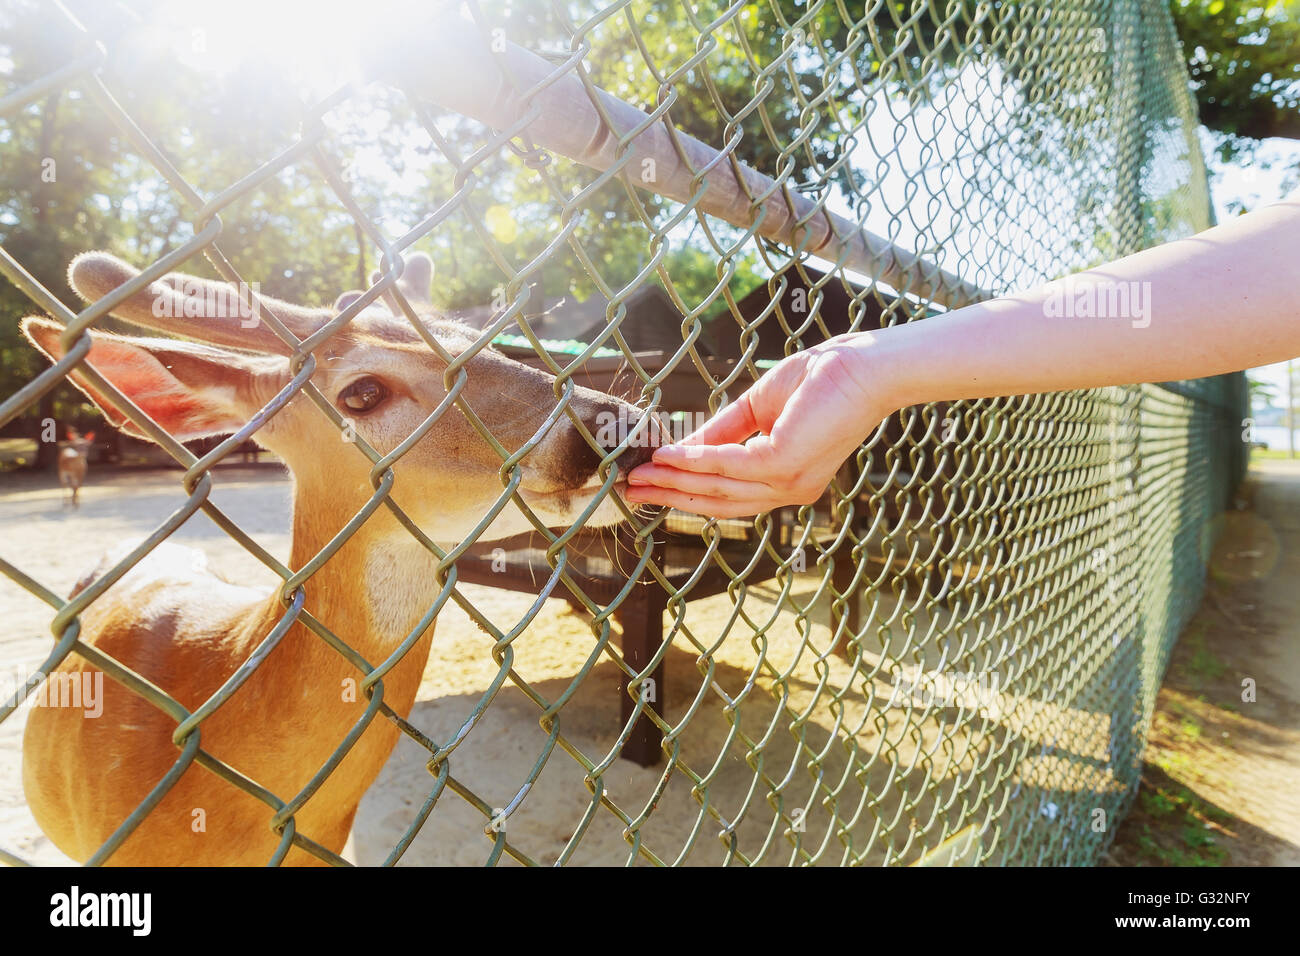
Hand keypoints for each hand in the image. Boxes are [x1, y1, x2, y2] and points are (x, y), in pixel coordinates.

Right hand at [624, 333, 896, 517]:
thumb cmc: (822, 380)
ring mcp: (788, 482)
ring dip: (674, 481)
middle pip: (718, 502)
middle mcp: (789, 491)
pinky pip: (727, 465)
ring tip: (638, 475)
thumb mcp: (759, 409)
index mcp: (787, 482)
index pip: (729, 496)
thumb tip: (681, 452)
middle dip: (671, 496)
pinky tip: (668, 455)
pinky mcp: (784, 463)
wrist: (863, 365)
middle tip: (629, 491)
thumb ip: (723, 433)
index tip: (648, 486)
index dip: (685, 492)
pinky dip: (693, 461)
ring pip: (718, 488)